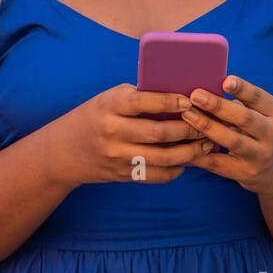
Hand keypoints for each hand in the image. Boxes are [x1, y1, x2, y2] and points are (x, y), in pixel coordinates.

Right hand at [56, 83, 211, 184]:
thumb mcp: (109, 99)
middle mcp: (113, 132)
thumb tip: (181, 97)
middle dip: (188, 129)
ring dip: (190, 152)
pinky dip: (176, 170)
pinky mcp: (123, 175)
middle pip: (159, 133)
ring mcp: (118, 157)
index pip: (144, 101)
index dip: (170, 101)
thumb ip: (139, 98)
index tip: (190, 100)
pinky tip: (187, 161)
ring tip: (205, 145)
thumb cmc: (96, 117)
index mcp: (110, 105)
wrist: (65, 152)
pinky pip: (157, 176)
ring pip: (164, 158)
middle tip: (207, 125)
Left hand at [180, 76, 272, 195]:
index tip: (226, 81)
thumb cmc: (258, 131)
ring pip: (233, 141)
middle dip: (218, 106)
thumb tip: (205, 89)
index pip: (259, 98)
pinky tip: (183, 145)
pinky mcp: (246, 173)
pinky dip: (200, 154)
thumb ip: (240, 102)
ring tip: (187, 115)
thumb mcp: (260, 114)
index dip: (243, 89)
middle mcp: (271, 134)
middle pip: (245, 119)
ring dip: (208, 127)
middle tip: (195, 95)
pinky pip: (219, 163)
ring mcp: (260, 155)